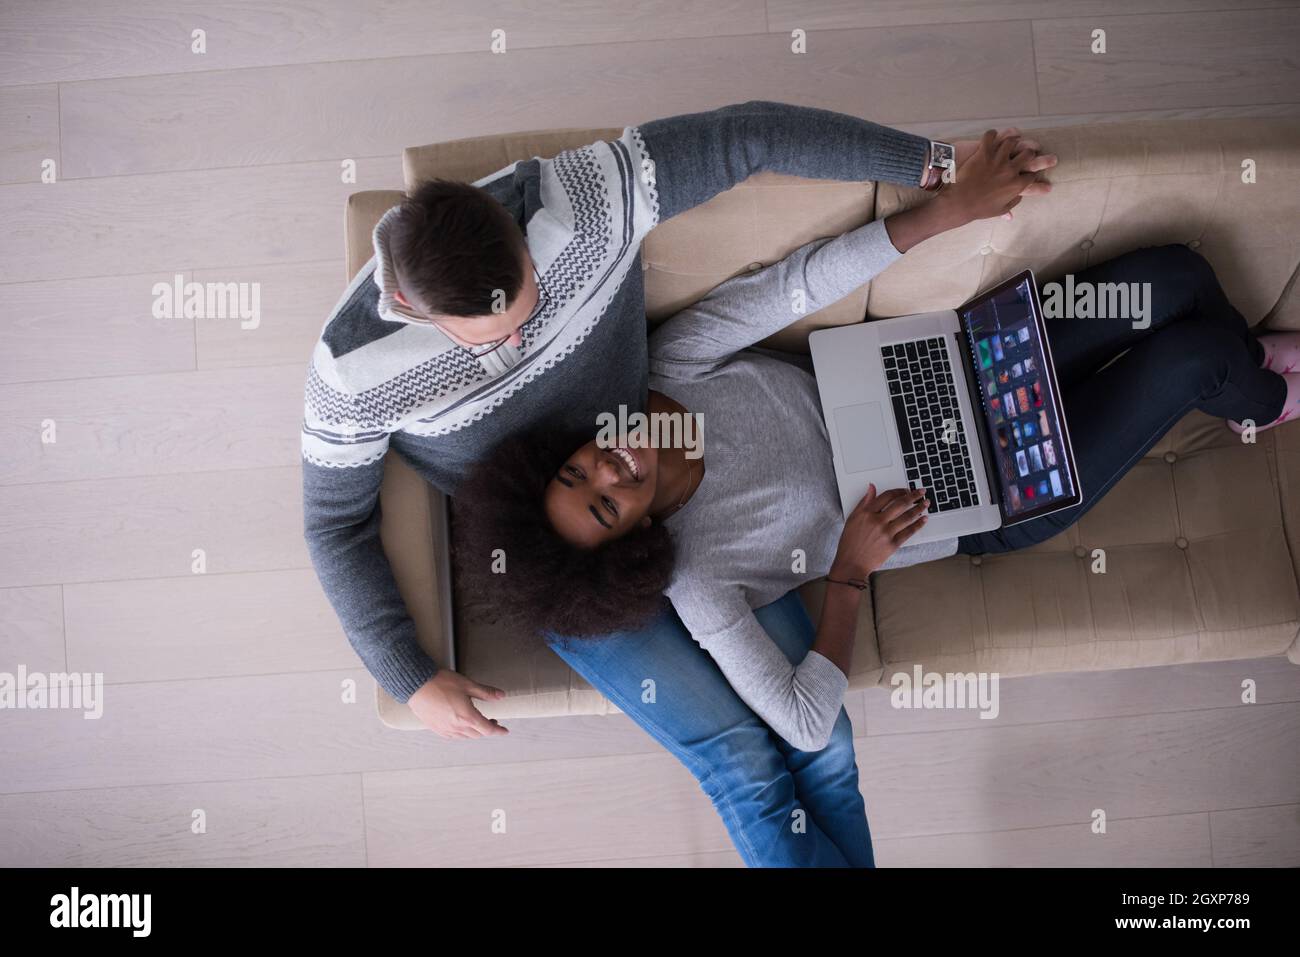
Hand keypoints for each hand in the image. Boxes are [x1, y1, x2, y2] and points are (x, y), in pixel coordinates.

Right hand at [407, 669, 508, 738]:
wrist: (416, 684)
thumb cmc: (441, 682)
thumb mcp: (467, 685)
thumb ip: (485, 692)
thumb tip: (501, 696)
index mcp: (467, 717)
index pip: (487, 729)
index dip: (498, 731)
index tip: (504, 731)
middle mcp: (457, 727)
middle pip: (477, 734)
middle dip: (487, 729)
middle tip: (493, 722)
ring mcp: (445, 730)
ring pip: (465, 737)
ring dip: (475, 732)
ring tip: (478, 722)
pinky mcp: (436, 728)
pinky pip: (453, 736)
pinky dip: (462, 733)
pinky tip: (461, 726)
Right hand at [829, 484, 928, 579]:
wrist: (852, 563)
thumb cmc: (850, 542)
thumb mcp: (853, 518)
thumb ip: (864, 502)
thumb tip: (872, 487)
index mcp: (867, 513)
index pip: (887, 496)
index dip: (898, 491)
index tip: (905, 490)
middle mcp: (877, 521)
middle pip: (900, 504)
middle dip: (913, 496)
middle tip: (921, 492)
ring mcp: (886, 533)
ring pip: (907, 517)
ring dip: (919, 508)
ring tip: (925, 504)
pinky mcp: (893, 544)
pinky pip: (909, 532)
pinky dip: (918, 524)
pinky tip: (924, 519)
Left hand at [938, 128, 1055, 223]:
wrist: (959, 203)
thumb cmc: (979, 209)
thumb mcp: (999, 210)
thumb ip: (1013, 203)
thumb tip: (1020, 197)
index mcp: (1016, 185)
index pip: (1032, 175)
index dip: (1033, 172)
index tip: (1032, 170)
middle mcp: (1010, 170)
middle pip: (1028, 154)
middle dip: (1029, 152)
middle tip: (1026, 151)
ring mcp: (997, 160)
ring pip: (1011, 142)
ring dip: (1012, 140)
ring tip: (1010, 141)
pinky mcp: (983, 153)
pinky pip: (990, 136)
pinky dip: (992, 134)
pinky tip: (992, 135)